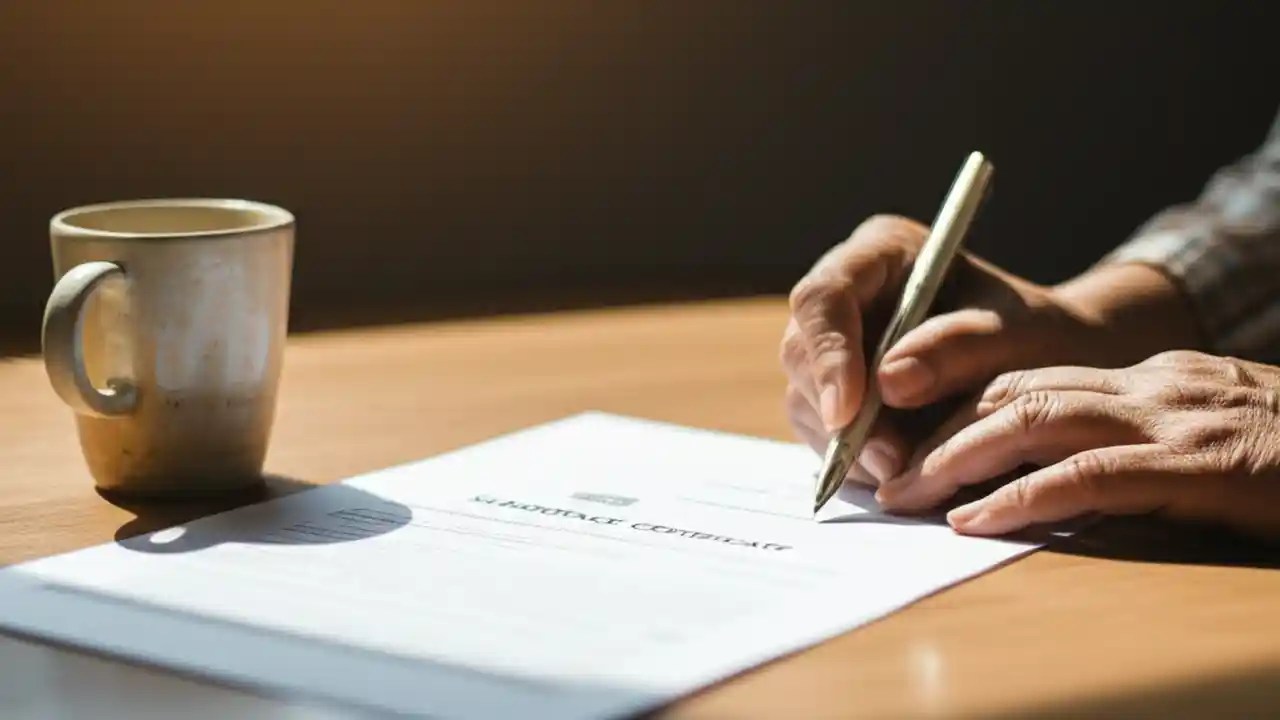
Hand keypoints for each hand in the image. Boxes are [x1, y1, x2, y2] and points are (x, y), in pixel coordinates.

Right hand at [781, 214, 1196, 484]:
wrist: (1049, 368)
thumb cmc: (1038, 338)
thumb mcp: (1017, 335)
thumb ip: (960, 348)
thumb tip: (889, 381)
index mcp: (882, 253)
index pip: (825, 296)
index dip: (827, 352)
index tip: (848, 411)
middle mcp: (846, 295)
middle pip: (801, 350)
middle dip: (840, 412)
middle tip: (892, 461)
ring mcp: (834, 346)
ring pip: (805, 398)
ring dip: (848, 444)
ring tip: (908, 468)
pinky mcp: (835, 392)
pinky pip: (821, 432)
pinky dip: (855, 459)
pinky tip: (902, 468)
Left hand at [876, 351, 1279, 540]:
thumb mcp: (1212, 438)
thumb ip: (1140, 447)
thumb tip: (1057, 477)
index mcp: (1154, 379)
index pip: (1036, 379)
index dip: (965, 408)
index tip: (913, 437)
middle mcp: (1156, 386)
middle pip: (1022, 393)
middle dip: (944, 429)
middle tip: (889, 471)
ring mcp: (1179, 419)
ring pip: (1041, 420)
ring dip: (962, 456)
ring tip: (910, 492)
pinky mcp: (1203, 465)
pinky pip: (1093, 476)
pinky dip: (1024, 495)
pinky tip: (978, 517)